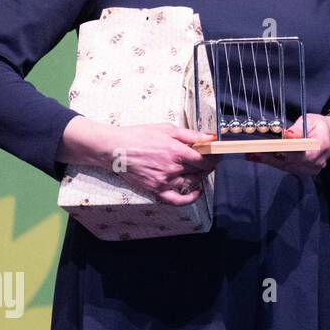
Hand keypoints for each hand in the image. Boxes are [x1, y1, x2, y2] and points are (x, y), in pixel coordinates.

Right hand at [106, 123, 220, 204]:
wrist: (114, 148)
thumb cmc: (138, 136)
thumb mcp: (166, 129)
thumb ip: (191, 134)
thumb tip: (210, 137)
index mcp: (176, 151)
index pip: (204, 160)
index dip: (214, 158)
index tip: (216, 155)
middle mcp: (172, 168)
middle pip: (199, 171)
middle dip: (207, 165)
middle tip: (208, 160)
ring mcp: (164, 181)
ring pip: (191, 183)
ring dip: (199, 177)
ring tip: (199, 170)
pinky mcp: (155, 190)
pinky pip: (177, 200)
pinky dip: (189, 198)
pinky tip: (196, 192)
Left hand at [245, 113, 329, 177]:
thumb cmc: (322, 126)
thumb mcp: (311, 120)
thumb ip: (298, 129)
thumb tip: (286, 135)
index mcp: (319, 148)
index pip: (297, 152)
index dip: (279, 151)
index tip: (263, 147)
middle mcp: (315, 163)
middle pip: (288, 162)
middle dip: (268, 156)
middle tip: (250, 151)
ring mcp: (311, 170)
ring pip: (285, 166)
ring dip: (268, 160)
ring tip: (251, 154)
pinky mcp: (305, 172)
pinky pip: (287, 168)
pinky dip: (274, 162)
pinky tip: (260, 158)